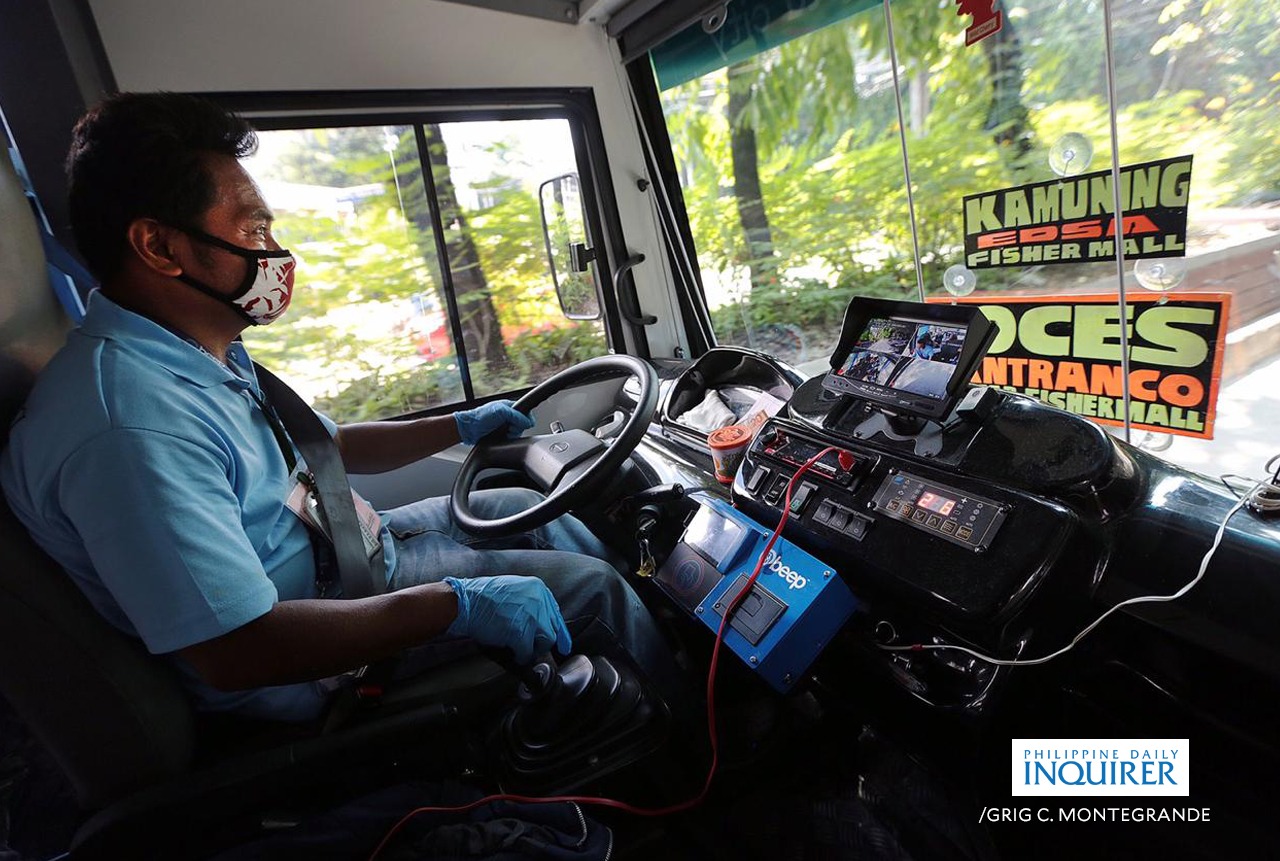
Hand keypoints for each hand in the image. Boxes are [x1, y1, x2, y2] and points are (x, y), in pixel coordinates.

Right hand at [444, 575, 571, 663]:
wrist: (465, 601)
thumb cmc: (482, 597)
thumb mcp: (513, 589)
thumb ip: (529, 602)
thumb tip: (541, 622)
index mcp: (538, 588)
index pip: (555, 614)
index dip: (560, 632)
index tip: (564, 646)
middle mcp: (539, 599)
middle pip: (552, 629)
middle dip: (543, 642)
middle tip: (532, 649)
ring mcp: (531, 615)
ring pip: (546, 641)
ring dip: (533, 649)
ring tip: (520, 650)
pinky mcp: (521, 632)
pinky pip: (528, 652)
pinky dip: (521, 656)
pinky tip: (514, 654)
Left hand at [454, 400, 534, 445]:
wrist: (468, 429)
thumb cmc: (480, 417)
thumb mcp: (501, 412)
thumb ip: (516, 416)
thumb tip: (528, 422)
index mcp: (509, 406)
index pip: (526, 412)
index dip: (526, 419)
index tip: (523, 423)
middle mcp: (508, 416)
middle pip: (522, 424)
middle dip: (516, 428)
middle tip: (507, 427)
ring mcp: (505, 425)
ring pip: (517, 432)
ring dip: (511, 434)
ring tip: (501, 432)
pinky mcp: (501, 434)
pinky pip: (511, 438)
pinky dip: (507, 439)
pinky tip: (500, 436)